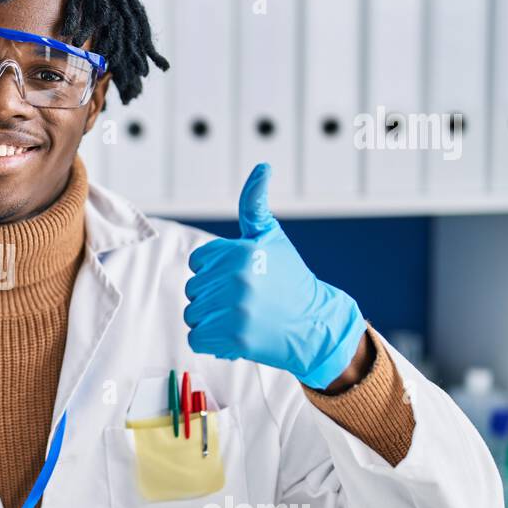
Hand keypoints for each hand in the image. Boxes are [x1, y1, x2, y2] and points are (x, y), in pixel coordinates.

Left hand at [183, 163, 365, 389]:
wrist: (314, 324)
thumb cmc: (288, 278)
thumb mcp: (271, 236)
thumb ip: (254, 203)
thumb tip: (262, 166)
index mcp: (240, 251)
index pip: (197, 262)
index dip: (214, 271)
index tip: (240, 277)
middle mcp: (237, 279)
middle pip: (194, 289)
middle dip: (213, 296)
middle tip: (245, 299)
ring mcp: (237, 310)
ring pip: (193, 314)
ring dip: (211, 319)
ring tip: (240, 316)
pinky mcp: (236, 339)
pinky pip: (196, 338)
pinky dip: (210, 340)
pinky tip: (234, 334)